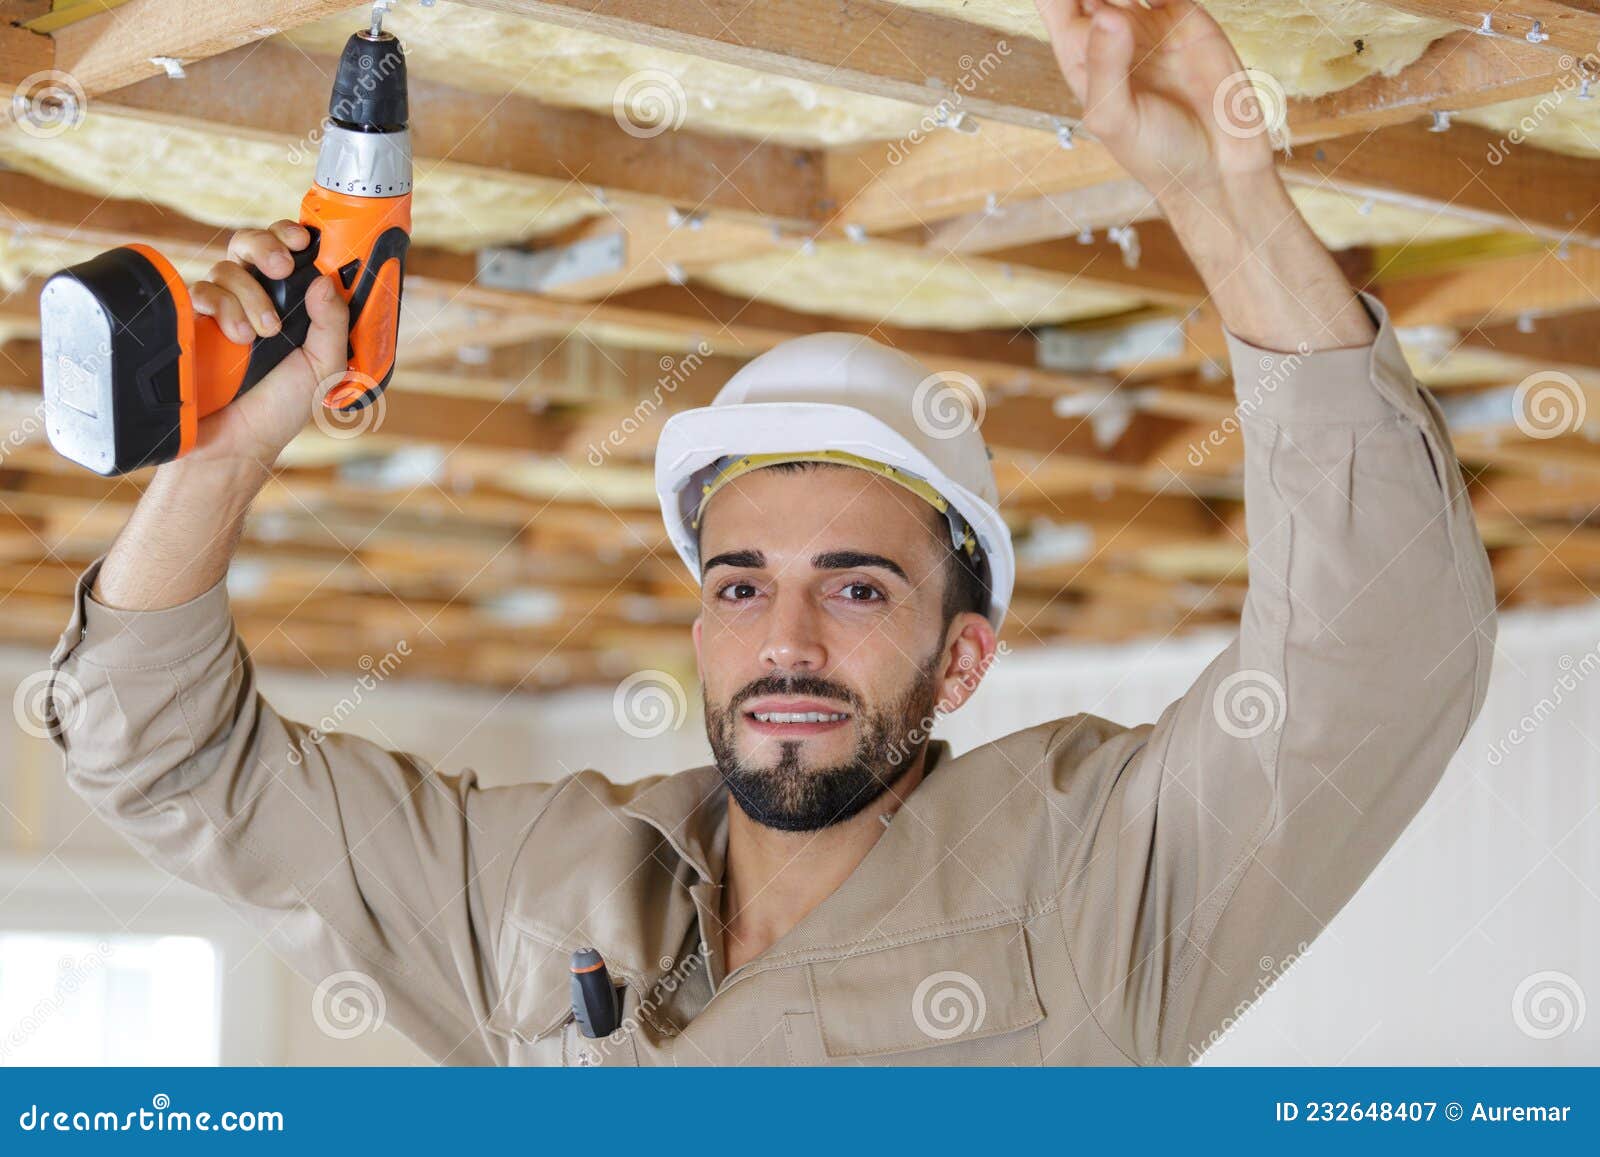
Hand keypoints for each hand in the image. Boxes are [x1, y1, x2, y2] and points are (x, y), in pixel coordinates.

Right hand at [185, 220, 348, 469]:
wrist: (235, 444)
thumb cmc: (281, 409)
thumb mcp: (324, 368)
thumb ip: (333, 324)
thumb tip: (326, 279)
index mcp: (291, 306)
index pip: (288, 254)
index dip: (291, 235)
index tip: (302, 239)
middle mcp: (255, 300)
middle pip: (251, 244)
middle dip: (266, 245)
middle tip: (281, 268)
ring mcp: (222, 310)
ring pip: (228, 267)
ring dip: (250, 295)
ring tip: (264, 333)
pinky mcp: (192, 322)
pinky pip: (201, 291)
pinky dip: (222, 307)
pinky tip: (236, 336)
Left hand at [1035, 0, 1276, 196]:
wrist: (1217, 166)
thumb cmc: (1156, 154)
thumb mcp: (1115, 118)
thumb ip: (1105, 65)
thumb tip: (1105, 13)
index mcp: (1081, 59)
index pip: (1056, 6)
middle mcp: (1111, 36)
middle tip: (1103, 0)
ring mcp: (1148, 24)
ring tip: (1127, 4)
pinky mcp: (1186, 16)